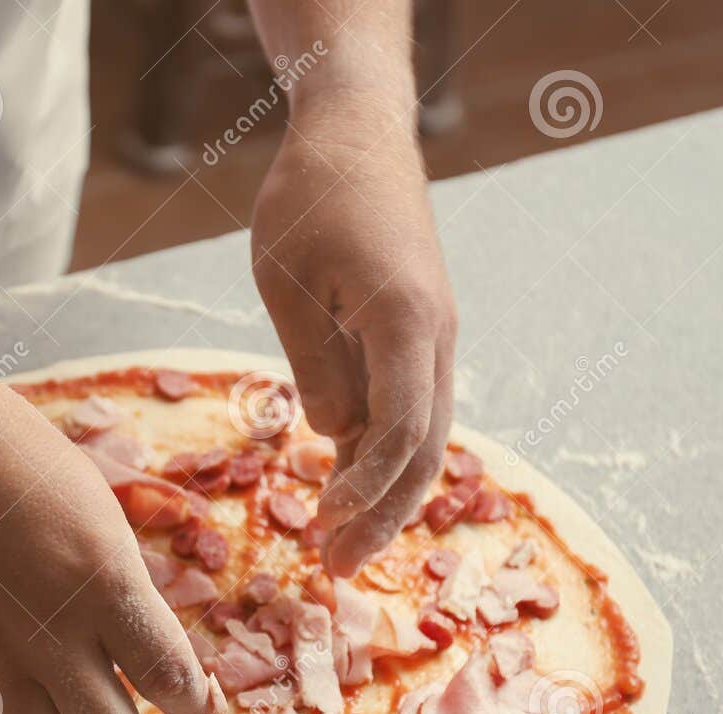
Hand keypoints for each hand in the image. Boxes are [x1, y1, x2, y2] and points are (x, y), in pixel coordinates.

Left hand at [251, 95, 456, 576]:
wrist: (357, 134)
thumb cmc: (310, 198)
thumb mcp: (288, 282)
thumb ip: (315, 365)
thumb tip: (335, 437)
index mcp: (404, 321)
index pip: (399, 429)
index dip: (365, 488)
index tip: (324, 526)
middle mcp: (435, 337)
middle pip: (425, 450)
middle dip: (383, 516)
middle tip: (336, 570)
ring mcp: (433, 338)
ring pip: (424, 437)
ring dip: (385, 496)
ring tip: (341, 549)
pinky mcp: (417, 337)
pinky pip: (410, 411)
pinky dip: (382, 458)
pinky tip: (348, 490)